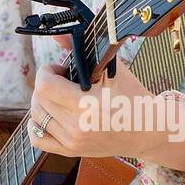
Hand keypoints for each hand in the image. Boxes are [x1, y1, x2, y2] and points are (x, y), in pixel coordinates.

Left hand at [28, 34, 184, 171]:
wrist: (148, 130)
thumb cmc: (132, 96)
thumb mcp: (110, 68)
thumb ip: (80, 49)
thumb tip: (57, 33)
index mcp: (88, 104)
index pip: (45, 86)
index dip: (47, 72)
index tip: (60, 69)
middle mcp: (78, 126)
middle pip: (38, 100)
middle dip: (46, 85)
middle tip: (62, 81)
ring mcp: (73, 141)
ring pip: (36, 117)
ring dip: (43, 102)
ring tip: (60, 96)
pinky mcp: (72, 151)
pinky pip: (38, 139)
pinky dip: (38, 125)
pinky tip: (52, 115)